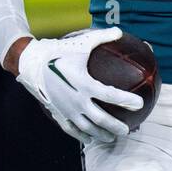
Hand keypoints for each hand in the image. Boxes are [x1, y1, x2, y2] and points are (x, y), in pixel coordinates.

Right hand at [16, 27, 141, 144]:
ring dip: (100, 134)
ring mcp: (67, 109)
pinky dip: (81, 136)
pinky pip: (71, 129)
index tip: (139, 104)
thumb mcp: (81, 43)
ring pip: (87, 127)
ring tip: (111, 138)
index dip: (126, 100)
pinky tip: (89, 139)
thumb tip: (120, 31)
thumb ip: (102, 37)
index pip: (110, 94)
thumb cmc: (58, 52)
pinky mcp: (58, 113)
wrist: (32, 63)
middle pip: (100, 119)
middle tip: (127, 130)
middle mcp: (77, 99)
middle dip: (115, 126)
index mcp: (84, 83)